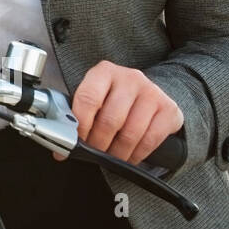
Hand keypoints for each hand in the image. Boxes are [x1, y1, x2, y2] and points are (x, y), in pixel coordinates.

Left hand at [52, 60, 183, 163]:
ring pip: (130, 133)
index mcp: (104, 72)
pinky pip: (150, 140)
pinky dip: (137, 154)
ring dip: (117, 152)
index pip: (88, 98)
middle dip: (98, 143)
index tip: (75, 140)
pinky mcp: (168, 109)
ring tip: (110, 157)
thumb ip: (80, 112)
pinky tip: (129, 157)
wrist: (148, 92)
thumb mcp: (96, 96)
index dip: (80, 124)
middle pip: (110, 119)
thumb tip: (60, 140)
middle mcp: (129, 78)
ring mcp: (151, 92)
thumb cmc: (114, 97)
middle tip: (94, 153)